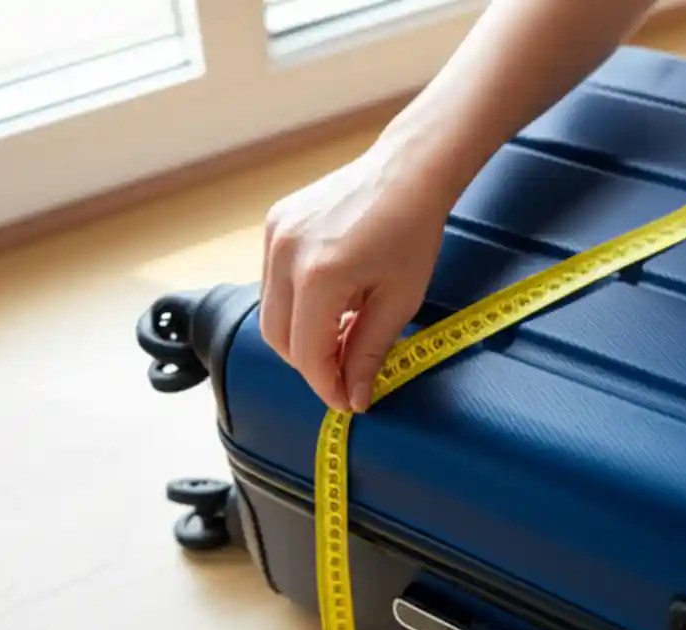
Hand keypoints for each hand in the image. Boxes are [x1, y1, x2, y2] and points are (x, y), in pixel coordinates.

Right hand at [260, 147, 447, 412]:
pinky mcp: (274, 224)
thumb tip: (353, 398)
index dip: (327, 386)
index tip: (349, 402)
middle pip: (278, 338)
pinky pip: (273, 282)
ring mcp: (274, 235)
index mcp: (319, 276)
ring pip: (271, 312)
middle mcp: (285, 254)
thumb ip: (369, 353)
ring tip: (345, 333)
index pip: (306, 354)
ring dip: (302, 334)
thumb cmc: (413, 232)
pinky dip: (298, 304)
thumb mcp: (399, 301)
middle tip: (347, 373)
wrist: (408, 171)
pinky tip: (334, 301)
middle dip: (311, 364)